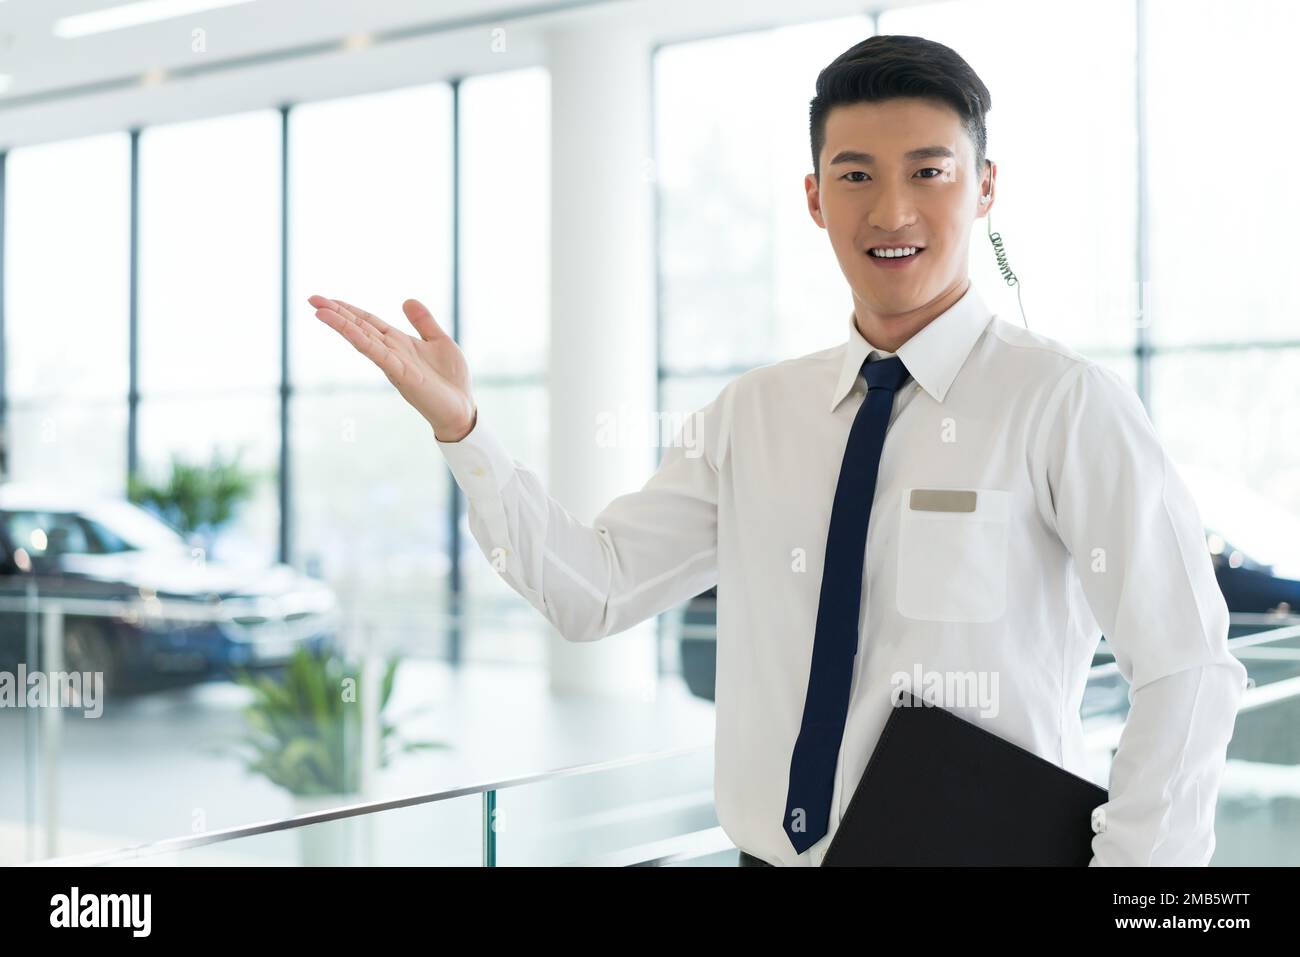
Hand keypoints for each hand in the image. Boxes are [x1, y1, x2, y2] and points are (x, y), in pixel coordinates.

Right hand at [309, 295, 476, 441]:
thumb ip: (423, 322)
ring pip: (362, 339)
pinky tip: (347, 330)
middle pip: (359, 327)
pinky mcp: (402, 375)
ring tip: (319, 310)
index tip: (327, 299)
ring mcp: (394, 364)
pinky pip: (378, 354)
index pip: (368, 322)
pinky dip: (362, 341)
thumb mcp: (439, 341)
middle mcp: (391, 352)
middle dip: (336, 313)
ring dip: (341, 324)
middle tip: (311, 298)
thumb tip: (407, 300)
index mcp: (399, 343)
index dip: (349, 309)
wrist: (463, 409)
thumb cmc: (452, 380)